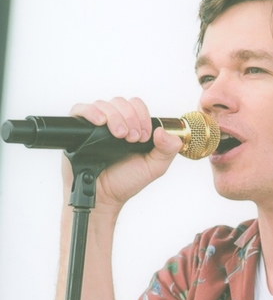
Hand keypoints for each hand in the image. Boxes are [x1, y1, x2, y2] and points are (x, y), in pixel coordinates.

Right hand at [62, 97, 182, 214]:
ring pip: (104, 104)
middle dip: (130, 118)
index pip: (136, 106)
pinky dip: (91, 112)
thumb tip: (163, 131)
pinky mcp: (79, 130)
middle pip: (121, 102)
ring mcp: (96, 125)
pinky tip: (100, 122)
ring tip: (118, 136)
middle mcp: (114, 123)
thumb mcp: (154, 167)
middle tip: (131, 138)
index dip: (142, 116)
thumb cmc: (125, 182)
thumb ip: (167, 150)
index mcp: (131, 127)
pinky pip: (81, 109)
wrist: (104, 197)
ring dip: (114, 117)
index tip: (144, 136)